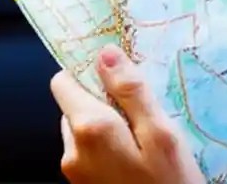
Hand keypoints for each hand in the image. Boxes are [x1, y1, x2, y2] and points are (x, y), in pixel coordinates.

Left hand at [49, 46, 204, 183]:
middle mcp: (74, 151)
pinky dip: (111, 150)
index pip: (64, 81)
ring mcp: (77, 173)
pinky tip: (139, 161)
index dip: (90, 73)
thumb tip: (106, 55)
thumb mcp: (163, 134)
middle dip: (105, 103)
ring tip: (145, 141)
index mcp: (90, 129)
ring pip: (85, 131)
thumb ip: (132, 92)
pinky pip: (92, 155)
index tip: (119, 76)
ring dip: (110, 128)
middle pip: (76, 106)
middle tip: (144, 114)